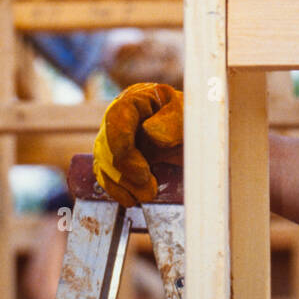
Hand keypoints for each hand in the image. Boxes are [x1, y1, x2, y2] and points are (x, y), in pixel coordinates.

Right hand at [93, 82, 182, 206]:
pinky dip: (116, 190)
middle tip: (150, 190)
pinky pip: (105, 175)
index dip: (124, 149)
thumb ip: (172, 121)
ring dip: (122, 185)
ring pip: (103, 164)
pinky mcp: (114, 158)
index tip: (144, 173)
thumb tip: (149, 133)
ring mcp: (113, 139)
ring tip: (147, 195)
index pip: (117, 120)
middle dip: (126, 174)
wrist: (195, 135)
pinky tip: (132, 199)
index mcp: (136, 100)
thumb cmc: (191, 121)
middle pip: (106, 147)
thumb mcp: (188, 116)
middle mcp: (119, 118)